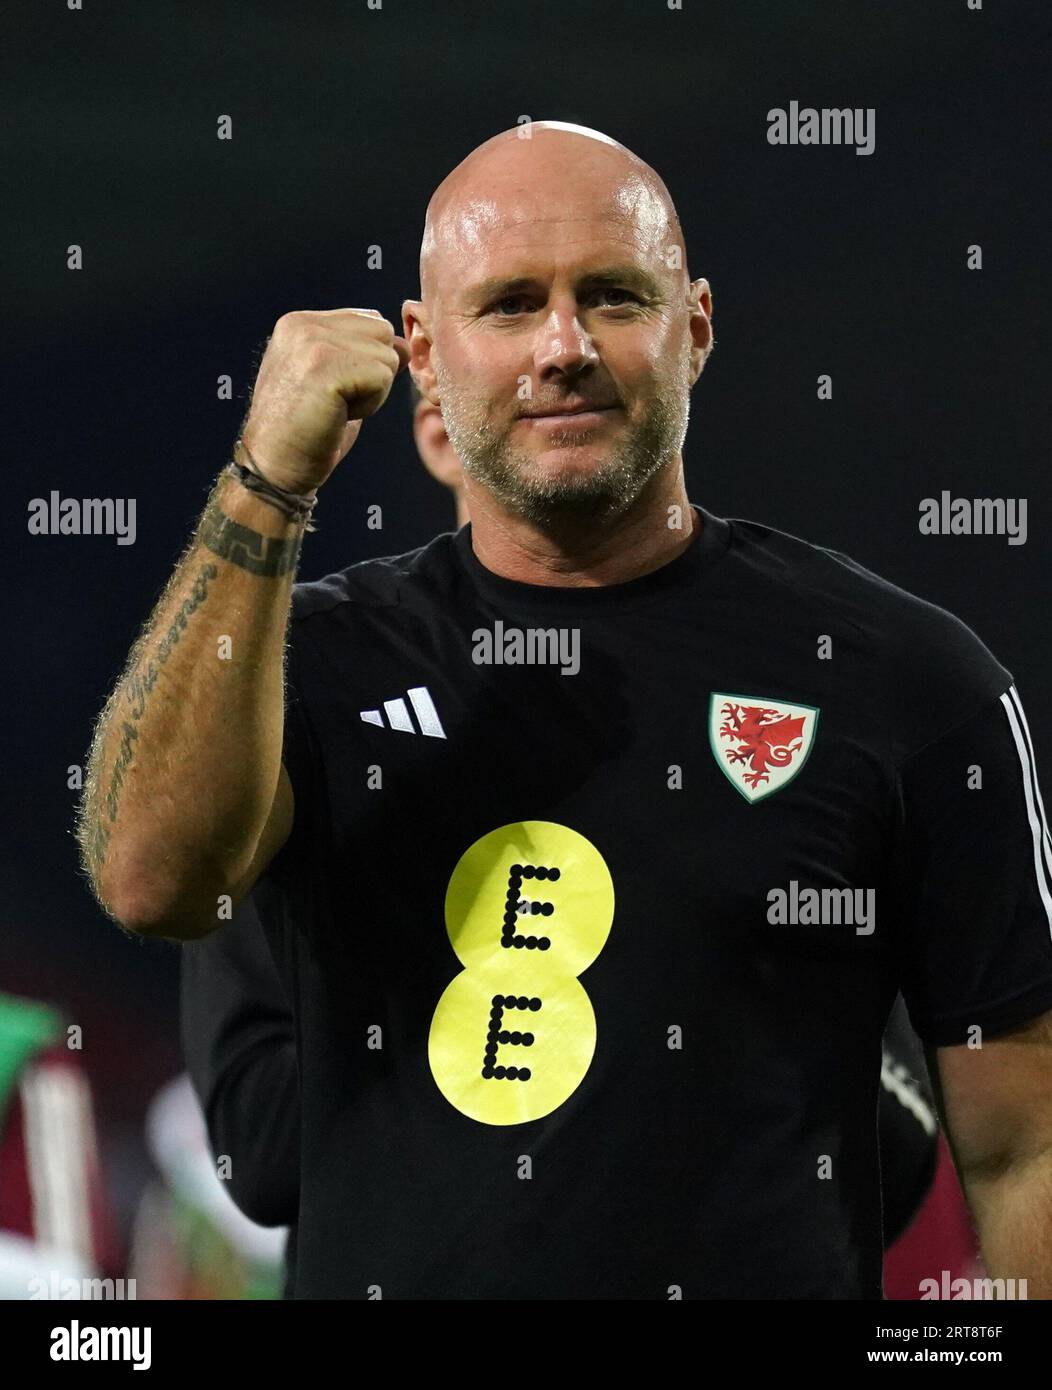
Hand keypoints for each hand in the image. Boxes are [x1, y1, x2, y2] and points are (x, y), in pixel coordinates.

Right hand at [239, 308, 409, 492]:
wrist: (274, 467)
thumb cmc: (305, 432)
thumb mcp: (333, 381)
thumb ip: (360, 354)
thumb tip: (404, 345)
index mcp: (300, 323)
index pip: (369, 319)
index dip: (368, 360)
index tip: (336, 390)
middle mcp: (303, 325)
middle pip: (383, 332)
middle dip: (374, 372)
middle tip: (338, 401)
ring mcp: (313, 343)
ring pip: (388, 356)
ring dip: (373, 392)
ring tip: (336, 408)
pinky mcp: (327, 366)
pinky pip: (383, 377)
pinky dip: (371, 405)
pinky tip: (339, 416)